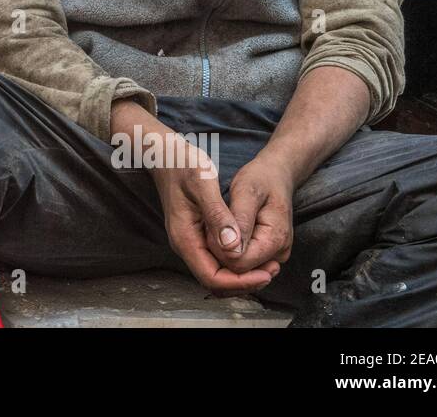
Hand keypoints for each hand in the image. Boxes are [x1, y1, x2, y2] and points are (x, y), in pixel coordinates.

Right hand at [149, 141, 280, 295]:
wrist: (165, 154)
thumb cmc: (182, 164)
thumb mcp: (203, 184)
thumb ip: (218, 216)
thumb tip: (233, 247)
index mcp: (185, 238)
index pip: (212, 278)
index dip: (240, 282)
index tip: (265, 273)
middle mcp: (185, 245)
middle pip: (215, 282)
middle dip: (244, 282)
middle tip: (272, 271)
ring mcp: (190, 241)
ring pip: (217, 273)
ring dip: (241, 275)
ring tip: (267, 264)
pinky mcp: (196, 235)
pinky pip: (216, 260)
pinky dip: (236, 263)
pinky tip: (253, 251)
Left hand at [214, 152, 295, 275]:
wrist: (275, 175)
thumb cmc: (260, 179)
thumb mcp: (246, 192)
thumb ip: (239, 221)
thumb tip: (231, 251)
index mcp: (276, 239)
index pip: (239, 264)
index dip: (218, 249)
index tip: (210, 225)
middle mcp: (279, 254)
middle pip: (239, 270)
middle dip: (219, 251)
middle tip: (213, 223)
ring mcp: (274, 257)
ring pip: (239, 269)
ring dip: (223, 252)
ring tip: (221, 225)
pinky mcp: (267, 255)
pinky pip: (242, 263)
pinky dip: (229, 252)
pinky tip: (225, 232)